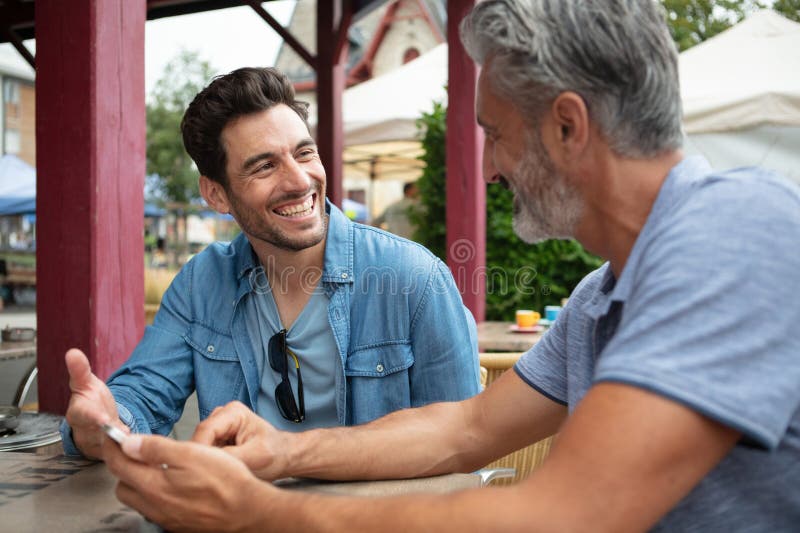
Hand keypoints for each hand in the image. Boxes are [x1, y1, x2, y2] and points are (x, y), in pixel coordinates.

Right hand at [64, 348, 124, 458]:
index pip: (84, 415)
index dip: (93, 417)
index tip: (103, 419)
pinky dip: (130, 449)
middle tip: (123, 431)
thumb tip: (73, 353)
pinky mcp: (112, 451)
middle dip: (111, 432)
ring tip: (132, 437)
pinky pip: (121, 452)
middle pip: (99, 433)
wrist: (95, 422)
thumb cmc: (89, 402)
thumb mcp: (85, 384)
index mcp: (79, 413)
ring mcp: (100, 443)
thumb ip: (80, 370)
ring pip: (110, 445)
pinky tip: (139, 445)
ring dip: (121, 442)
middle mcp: (87, 431)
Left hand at [104, 433, 271, 531]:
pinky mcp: (177, 524)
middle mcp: (154, 505)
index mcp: (153, 485)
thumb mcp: (192, 453)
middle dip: (123, 465)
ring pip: (138, 499)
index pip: (118, 463)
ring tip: (154, 466)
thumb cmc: (225, 481)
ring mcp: (165, 517)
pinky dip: (155, 494)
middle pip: (123, 485)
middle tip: (133, 449)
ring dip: (138, 481)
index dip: (111, 445)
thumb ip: (156, 448)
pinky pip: (154, 508)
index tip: (111, 433)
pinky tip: (172, 484)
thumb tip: (128, 443)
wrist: (247, 511)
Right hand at [192, 401, 289, 479]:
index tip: (199, 471)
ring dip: (206, 461)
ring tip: (220, 475)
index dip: (199, 451)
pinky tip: (221, 472)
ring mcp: (218, 427)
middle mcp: (222, 415)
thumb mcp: (257, 457)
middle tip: (210, 477)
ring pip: (200, 447)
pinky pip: (204, 453)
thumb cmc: (276, 453)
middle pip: (199, 438)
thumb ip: (232, 457)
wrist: (284, 456)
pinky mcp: (216, 439)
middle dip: (202, 458)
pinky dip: (210, 463)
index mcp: (233, 412)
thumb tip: (207, 461)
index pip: (205, 430)